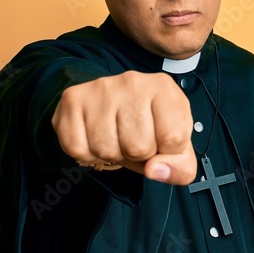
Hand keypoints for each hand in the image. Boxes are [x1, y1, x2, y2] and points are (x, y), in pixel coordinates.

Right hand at [51, 71, 197, 184]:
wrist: (112, 103)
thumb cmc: (147, 125)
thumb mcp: (176, 146)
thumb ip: (180, 167)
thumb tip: (154, 170)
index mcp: (164, 88)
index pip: (174, 138)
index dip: (166, 153)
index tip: (160, 141)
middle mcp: (133, 82)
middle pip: (138, 147)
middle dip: (136, 156)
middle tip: (132, 140)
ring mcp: (100, 89)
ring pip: (106, 149)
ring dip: (111, 155)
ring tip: (115, 137)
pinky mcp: (73, 99)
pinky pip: (77, 148)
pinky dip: (86, 153)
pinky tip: (94, 136)